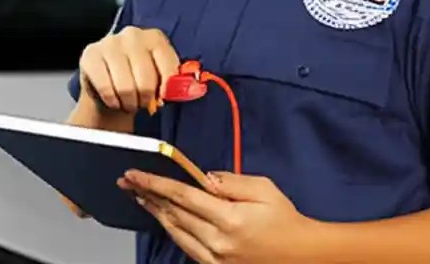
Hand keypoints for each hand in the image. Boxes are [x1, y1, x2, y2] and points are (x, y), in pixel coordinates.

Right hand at [78, 26, 179, 113]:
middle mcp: (133, 35)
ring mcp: (110, 43)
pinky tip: (114, 99)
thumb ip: (176, 83)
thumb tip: (193, 90)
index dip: (167, 90)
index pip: (170, 67)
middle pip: (146, 80)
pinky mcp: (90, 55)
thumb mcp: (160, 78)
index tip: (163, 99)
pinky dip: (112, 101)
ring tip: (128, 101)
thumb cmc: (138, 80)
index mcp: (155, 38)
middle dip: (145, 100)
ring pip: (126, 87)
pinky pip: (106, 88)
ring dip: (128, 103)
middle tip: (142, 103)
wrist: (107, 83)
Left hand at [119, 169, 315, 263]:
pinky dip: (171, 230)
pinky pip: (185, 246)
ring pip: (175, 232)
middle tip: (128, 181)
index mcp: (230, 219)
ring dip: (154, 212)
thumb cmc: (284, 219)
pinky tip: (163, 218)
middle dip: (147, 195)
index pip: (182, 196)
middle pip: (173, 214)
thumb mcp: (263, 189)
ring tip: (139, 196)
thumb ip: (230, 181)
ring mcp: (215, 258)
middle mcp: (218, 242)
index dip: (154, 184)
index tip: (135, 174)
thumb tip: (203, 178)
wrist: (301, 255)